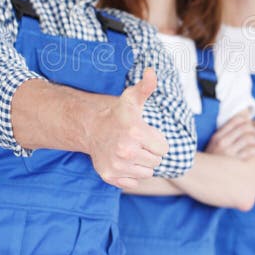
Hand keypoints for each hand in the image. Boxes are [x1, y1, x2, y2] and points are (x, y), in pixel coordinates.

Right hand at [88, 68, 168, 189]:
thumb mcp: (132, 99)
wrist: (91, 128)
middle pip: (156, 161)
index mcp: (135, 132)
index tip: (145, 134)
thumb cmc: (117, 114)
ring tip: (131, 151)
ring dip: (142, 164)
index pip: (164, 148)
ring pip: (147, 173)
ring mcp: (117, 165)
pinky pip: (133, 183)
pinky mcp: (110, 176)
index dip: (157, 140)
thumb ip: (146, 87)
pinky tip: (123, 162)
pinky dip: (131, 175)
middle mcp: (126, 151)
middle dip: (150, 152)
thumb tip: (152, 72)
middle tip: (137, 142)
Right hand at [205, 109, 254, 160]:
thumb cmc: (210, 161)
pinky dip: (254, 150)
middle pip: (243, 129)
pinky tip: (254, 151)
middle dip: (252, 129)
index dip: (244, 120)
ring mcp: (228, 153)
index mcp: (216, 137)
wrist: (202, 176)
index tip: (248, 122)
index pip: (234, 121)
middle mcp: (222, 143)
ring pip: (248, 139)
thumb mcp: (212, 146)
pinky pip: (249, 152)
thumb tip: (235, 126)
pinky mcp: (234, 163)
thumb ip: (222, 137)